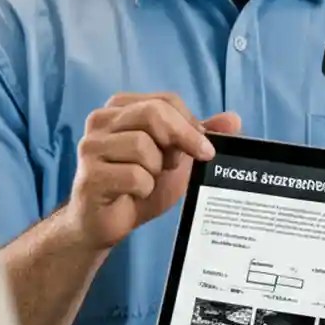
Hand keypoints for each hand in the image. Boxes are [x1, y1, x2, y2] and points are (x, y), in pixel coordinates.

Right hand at [64, 93, 241, 250]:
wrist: (104, 223)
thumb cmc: (137, 186)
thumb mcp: (175, 158)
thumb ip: (200, 136)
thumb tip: (234, 119)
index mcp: (120, 108)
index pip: (164, 100)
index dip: (189, 124)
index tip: (202, 148)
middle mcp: (100, 120)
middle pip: (153, 113)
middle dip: (178, 140)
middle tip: (178, 164)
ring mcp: (90, 147)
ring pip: (143, 146)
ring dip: (155, 170)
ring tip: (146, 180)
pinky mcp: (90, 176)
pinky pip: (134, 176)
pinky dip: (144, 190)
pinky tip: (132, 194)